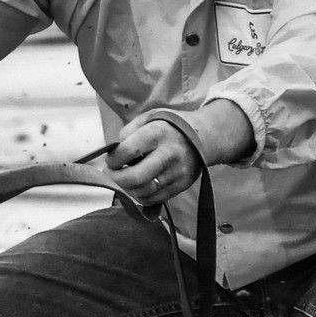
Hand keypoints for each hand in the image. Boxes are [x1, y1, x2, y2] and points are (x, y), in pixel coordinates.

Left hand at [104, 100, 254, 204]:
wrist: (204, 135)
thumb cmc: (169, 126)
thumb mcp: (149, 118)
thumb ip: (129, 132)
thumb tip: (114, 153)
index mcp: (158, 133)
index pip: (128, 151)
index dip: (113, 159)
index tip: (110, 160)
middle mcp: (169, 153)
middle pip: (136, 177)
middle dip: (117, 179)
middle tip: (111, 174)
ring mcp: (177, 172)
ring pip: (144, 192)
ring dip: (128, 189)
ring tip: (125, 179)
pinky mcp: (182, 185)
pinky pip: (155, 199)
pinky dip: (141, 196)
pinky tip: (138, 186)